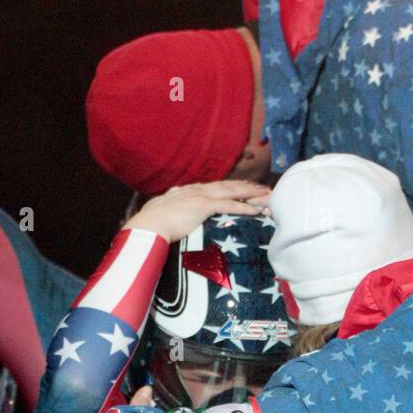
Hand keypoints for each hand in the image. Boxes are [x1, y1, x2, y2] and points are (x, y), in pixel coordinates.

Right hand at [125, 181, 270, 244]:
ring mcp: (199, 196)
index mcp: (186, 192)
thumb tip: (172, 220)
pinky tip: (257, 209)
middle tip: (261, 187)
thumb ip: (171, 214)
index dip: (228, 187)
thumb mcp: (162, 215)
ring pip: (231, 191)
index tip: (240, 187)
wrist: (146, 227)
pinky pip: (229, 205)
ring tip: (265, 194)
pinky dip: (244, 207)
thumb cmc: (151, 226)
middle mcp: (195, 190)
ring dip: (250, 193)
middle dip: (244, 186)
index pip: (212, 187)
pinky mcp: (203, 206)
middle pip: (226, 185)